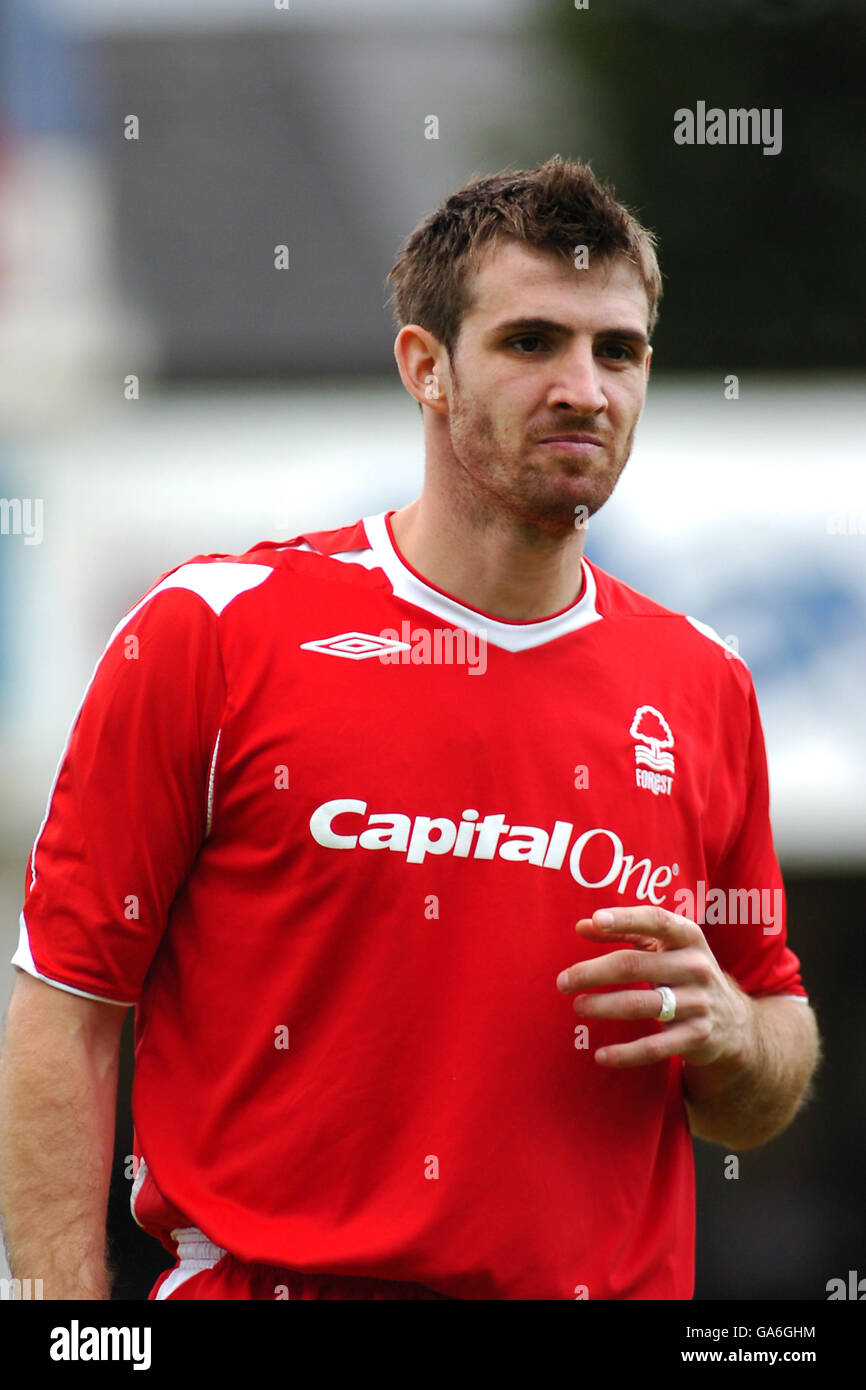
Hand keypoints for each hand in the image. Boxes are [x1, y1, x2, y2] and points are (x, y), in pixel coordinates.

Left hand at [555, 906, 753, 1068]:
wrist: (734, 1023)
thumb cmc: (684, 973)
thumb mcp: (664, 948)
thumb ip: (626, 932)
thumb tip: (581, 925)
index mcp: (689, 938)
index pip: (657, 921)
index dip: (626, 919)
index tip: (596, 920)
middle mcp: (696, 967)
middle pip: (635, 965)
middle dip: (593, 973)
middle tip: (564, 981)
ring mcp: (699, 1004)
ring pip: (640, 1005)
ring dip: (602, 1006)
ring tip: (578, 1006)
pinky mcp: (697, 1037)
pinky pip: (655, 1046)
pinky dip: (626, 1053)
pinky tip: (600, 1055)